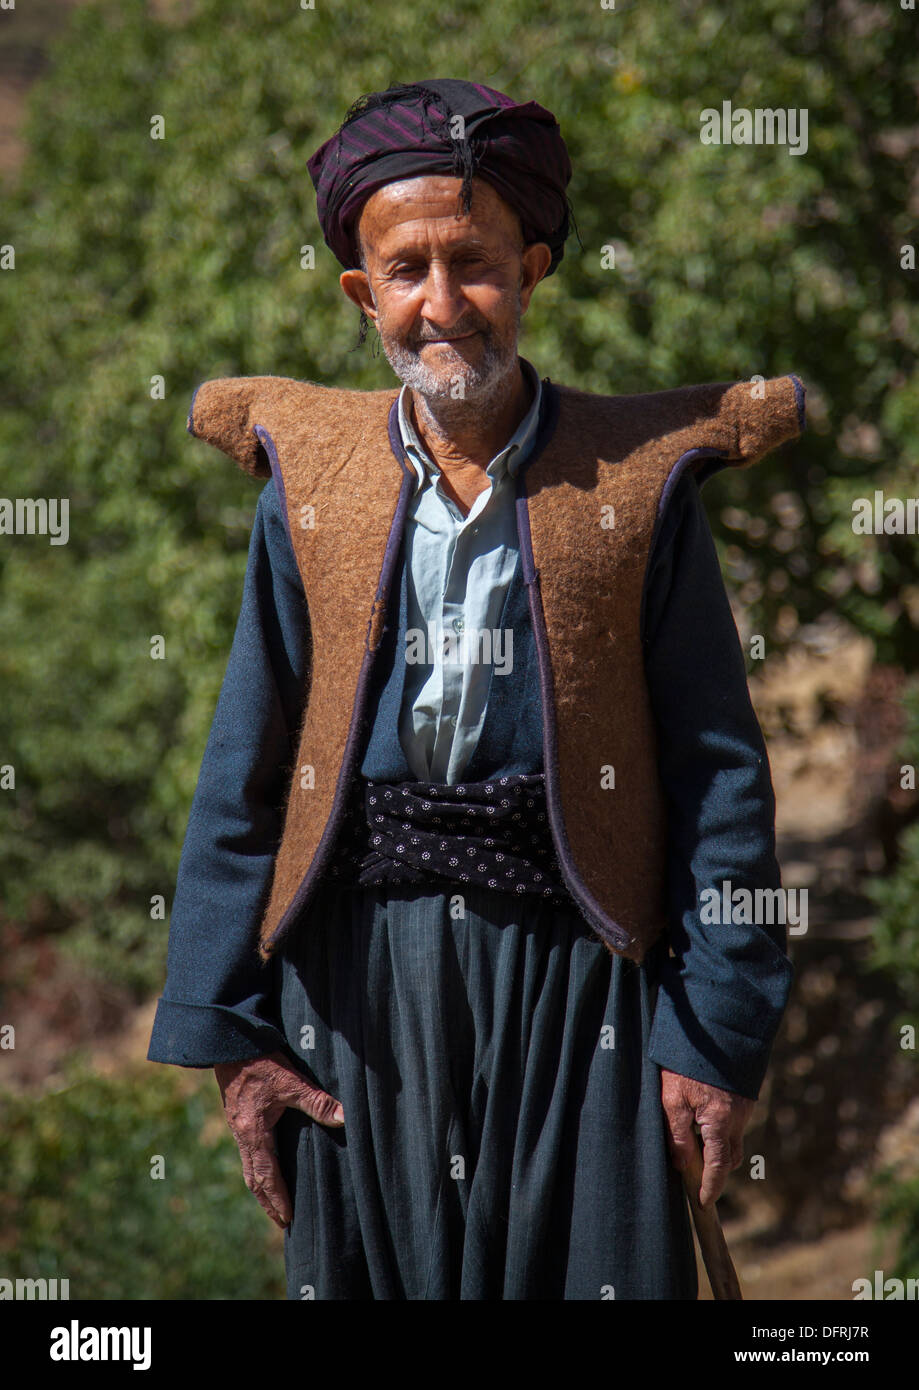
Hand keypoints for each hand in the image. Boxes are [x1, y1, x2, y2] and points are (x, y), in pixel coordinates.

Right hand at [214, 1050, 344, 1228]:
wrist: (229, 1044)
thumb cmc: (260, 1062)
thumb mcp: (291, 1082)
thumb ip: (317, 1101)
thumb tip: (344, 1118)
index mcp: (254, 1133)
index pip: (267, 1175)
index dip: (278, 1198)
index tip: (288, 1218)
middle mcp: (243, 1135)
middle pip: (253, 1179)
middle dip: (268, 1201)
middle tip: (282, 1221)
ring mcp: (238, 1127)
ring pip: (248, 1167)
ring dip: (261, 1187)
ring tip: (273, 1202)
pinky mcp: (237, 1117)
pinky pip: (247, 1152)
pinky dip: (256, 1167)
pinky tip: (266, 1165)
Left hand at [660, 1069, 754, 1207]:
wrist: (714, 1029)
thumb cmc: (687, 1063)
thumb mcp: (672, 1099)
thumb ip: (677, 1135)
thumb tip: (683, 1165)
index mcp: (720, 1122)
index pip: (718, 1166)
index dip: (711, 1187)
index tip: (703, 1201)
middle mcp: (738, 1117)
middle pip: (730, 1155)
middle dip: (716, 1168)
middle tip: (694, 1170)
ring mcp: (744, 1105)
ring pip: (733, 1137)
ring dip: (718, 1145)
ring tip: (693, 1138)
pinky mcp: (744, 1094)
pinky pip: (735, 1121)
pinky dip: (721, 1127)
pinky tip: (702, 1115)